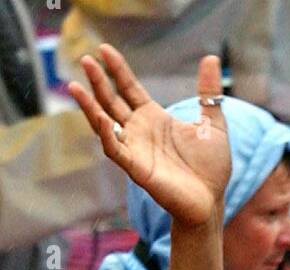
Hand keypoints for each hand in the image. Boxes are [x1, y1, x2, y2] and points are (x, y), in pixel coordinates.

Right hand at [68, 45, 229, 227]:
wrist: (212, 201)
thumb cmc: (211, 168)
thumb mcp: (213, 124)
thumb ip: (208, 93)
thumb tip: (212, 57)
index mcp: (154, 118)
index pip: (129, 88)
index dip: (117, 69)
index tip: (104, 49)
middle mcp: (140, 132)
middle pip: (111, 101)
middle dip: (97, 82)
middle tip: (85, 59)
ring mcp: (135, 150)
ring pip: (104, 125)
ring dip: (89, 107)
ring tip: (76, 88)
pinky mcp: (137, 169)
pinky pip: (115, 150)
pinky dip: (106, 135)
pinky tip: (100, 118)